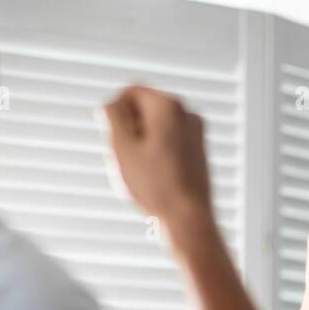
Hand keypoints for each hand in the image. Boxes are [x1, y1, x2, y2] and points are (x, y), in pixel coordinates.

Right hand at [99, 85, 211, 221]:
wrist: (188, 218)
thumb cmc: (156, 186)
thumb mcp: (122, 148)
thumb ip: (112, 117)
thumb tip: (109, 104)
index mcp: (168, 106)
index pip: (130, 91)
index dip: (115, 113)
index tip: (115, 140)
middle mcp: (187, 112)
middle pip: (144, 109)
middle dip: (130, 130)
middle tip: (128, 160)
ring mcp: (196, 131)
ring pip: (156, 126)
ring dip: (142, 143)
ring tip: (142, 172)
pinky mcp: (199, 149)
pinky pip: (169, 141)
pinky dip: (157, 153)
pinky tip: (155, 177)